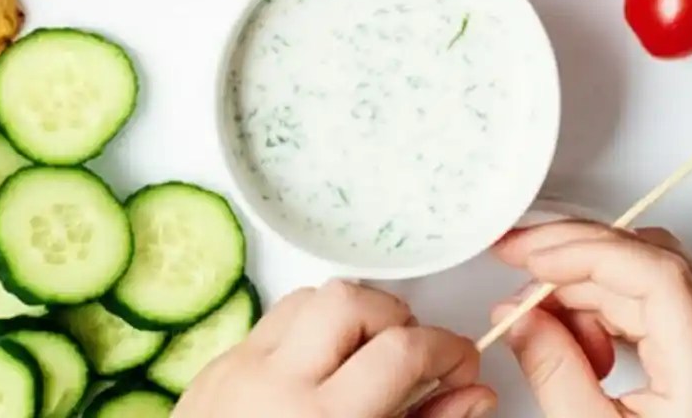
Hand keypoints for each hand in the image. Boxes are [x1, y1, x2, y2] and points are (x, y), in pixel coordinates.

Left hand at [175, 279, 496, 417]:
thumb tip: (474, 394)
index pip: (400, 350)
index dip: (447, 348)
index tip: (460, 362)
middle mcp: (274, 383)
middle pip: (351, 300)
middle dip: (394, 317)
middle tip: (410, 354)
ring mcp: (238, 367)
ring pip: (308, 297)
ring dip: (348, 316)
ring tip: (365, 357)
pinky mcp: (217, 364)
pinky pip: (273, 320)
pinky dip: (307, 331)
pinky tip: (320, 369)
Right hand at [493, 221, 691, 417]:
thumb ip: (554, 372)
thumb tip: (520, 316)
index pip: (657, 275)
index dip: (587, 250)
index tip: (531, 257)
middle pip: (653, 264)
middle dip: (576, 255)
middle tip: (517, 259)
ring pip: (649, 277)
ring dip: (584, 284)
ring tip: (539, 319)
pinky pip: (651, 303)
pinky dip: (602, 307)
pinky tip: (572, 337)